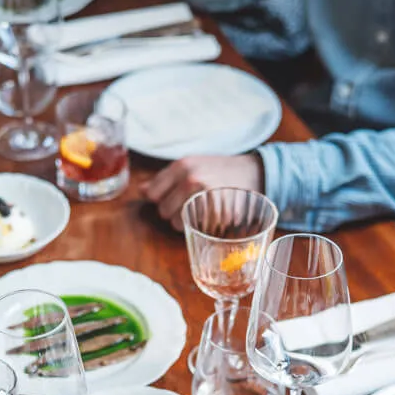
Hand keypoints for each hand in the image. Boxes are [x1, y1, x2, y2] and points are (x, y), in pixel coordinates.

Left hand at [141, 154, 263, 231]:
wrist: (254, 173)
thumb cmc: (219, 169)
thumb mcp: (192, 164)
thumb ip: (165, 178)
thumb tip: (140, 190)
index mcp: (183, 166)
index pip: (151, 193)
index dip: (157, 198)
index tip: (167, 197)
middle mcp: (192, 180)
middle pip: (162, 211)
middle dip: (171, 211)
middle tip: (187, 204)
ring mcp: (205, 199)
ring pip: (175, 224)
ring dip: (183, 222)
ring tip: (197, 210)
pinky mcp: (217, 215)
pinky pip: (194, 230)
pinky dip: (198, 227)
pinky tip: (208, 216)